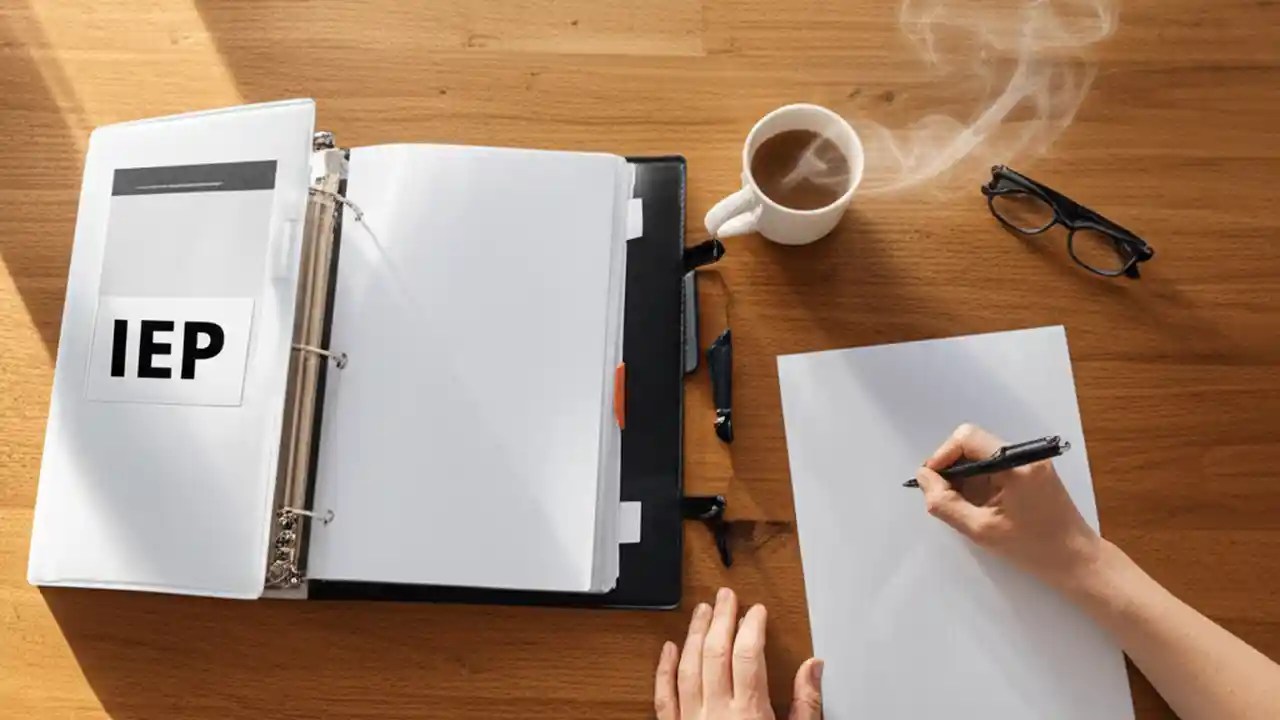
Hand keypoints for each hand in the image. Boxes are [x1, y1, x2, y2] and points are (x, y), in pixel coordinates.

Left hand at [654, 587, 822, 719]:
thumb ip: (806, 705)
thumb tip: (814, 669)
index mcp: (749, 715)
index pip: (747, 656)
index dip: (751, 626)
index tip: (757, 611)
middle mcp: (715, 716)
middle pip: (714, 654)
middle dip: (721, 620)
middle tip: (726, 597)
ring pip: (686, 668)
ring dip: (693, 635)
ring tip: (701, 612)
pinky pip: (663, 697)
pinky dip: (663, 670)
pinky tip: (667, 649)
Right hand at [913, 423, 1104, 591]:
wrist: (1077, 560)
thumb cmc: (1032, 549)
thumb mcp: (980, 530)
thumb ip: (945, 503)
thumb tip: (923, 479)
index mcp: (1015, 463)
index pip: (967, 438)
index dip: (942, 456)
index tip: (931, 482)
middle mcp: (1025, 454)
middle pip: (973, 444)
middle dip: (951, 467)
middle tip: (942, 497)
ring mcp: (1031, 461)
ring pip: (981, 455)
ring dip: (964, 475)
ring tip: (961, 505)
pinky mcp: (1032, 471)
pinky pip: (995, 465)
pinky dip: (979, 480)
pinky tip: (978, 505)